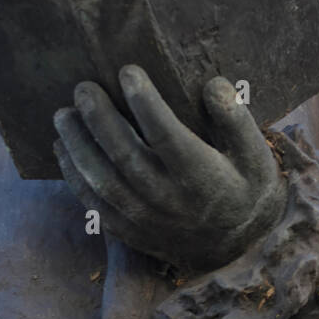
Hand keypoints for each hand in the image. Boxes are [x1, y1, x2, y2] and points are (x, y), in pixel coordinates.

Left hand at [53, 64, 287, 271]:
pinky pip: (95, 206)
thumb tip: (213, 85)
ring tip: (62, 114)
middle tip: (83, 88)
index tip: (127, 71)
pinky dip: (74, 178)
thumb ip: (237, 120)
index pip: (167, 136)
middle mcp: (170, 200)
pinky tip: (62, 149)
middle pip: (126, 157)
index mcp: (202, 177)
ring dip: (78, 147)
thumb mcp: (257, 156)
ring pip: (103, 182)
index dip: (146, 103)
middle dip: (100, 120)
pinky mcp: (131, 232)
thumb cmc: (245, 187)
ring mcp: (146, 219)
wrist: (238, 248)